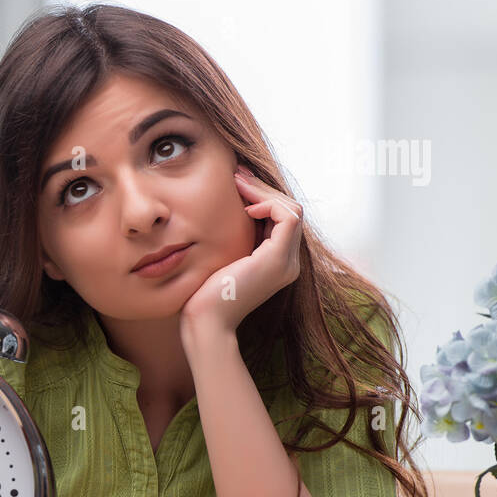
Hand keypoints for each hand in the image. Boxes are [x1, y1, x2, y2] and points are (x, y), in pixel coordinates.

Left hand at [179, 166, 302, 339]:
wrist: (205, 321)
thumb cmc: (204, 293)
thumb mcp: (223, 256)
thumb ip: (234, 236)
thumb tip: (231, 205)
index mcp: (278, 262)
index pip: (283, 217)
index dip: (263, 196)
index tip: (238, 182)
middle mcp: (289, 263)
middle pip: (290, 210)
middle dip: (264, 188)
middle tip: (238, 175)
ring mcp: (286, 263)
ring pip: (292, 210)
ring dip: (265, 192)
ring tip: (238, 185)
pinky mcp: (277, 260)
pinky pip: (287, 217)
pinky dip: (269, 205)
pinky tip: (246, 210)